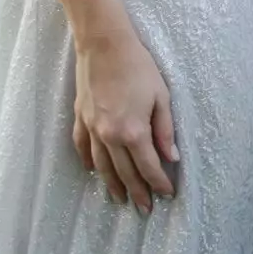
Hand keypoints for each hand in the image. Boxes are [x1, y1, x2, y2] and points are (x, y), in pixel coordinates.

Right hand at [71, 29, 177, 212]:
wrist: (104, 45)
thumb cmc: (138, 66)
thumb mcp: (161, 96)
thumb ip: (165, 130)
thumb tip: (172, 157)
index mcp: (133, 130)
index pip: (149, 165)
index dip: (159, 182)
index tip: (167, 194)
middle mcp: (110, 135)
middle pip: (125, 171)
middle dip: (137, 191)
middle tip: (144, 208)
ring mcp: (92, 128)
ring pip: (103, 166)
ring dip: (112, 184)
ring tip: (120, 199)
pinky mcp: (80, 118)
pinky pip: (83, 148)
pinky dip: (89, 162)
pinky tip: (93, 171)